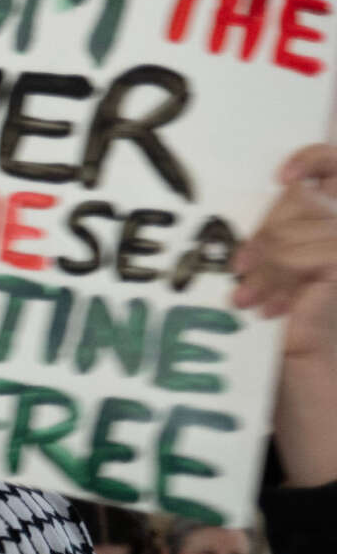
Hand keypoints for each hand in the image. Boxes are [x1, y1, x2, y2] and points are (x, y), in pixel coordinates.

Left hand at [232, 144, 336, 485]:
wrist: (310, 394)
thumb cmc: (279, 342)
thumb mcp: (268, 281)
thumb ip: (267, 245)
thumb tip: (226, 215)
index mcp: (325, 234)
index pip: (333, 166)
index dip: (312, 158)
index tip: (278, 177)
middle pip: (301, 200)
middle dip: (262, 233)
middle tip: (238, 272)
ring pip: (299, 227)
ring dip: (264, 262)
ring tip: (248, 301)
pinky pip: (312, 251)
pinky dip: (281, 275)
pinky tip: (268, 309)